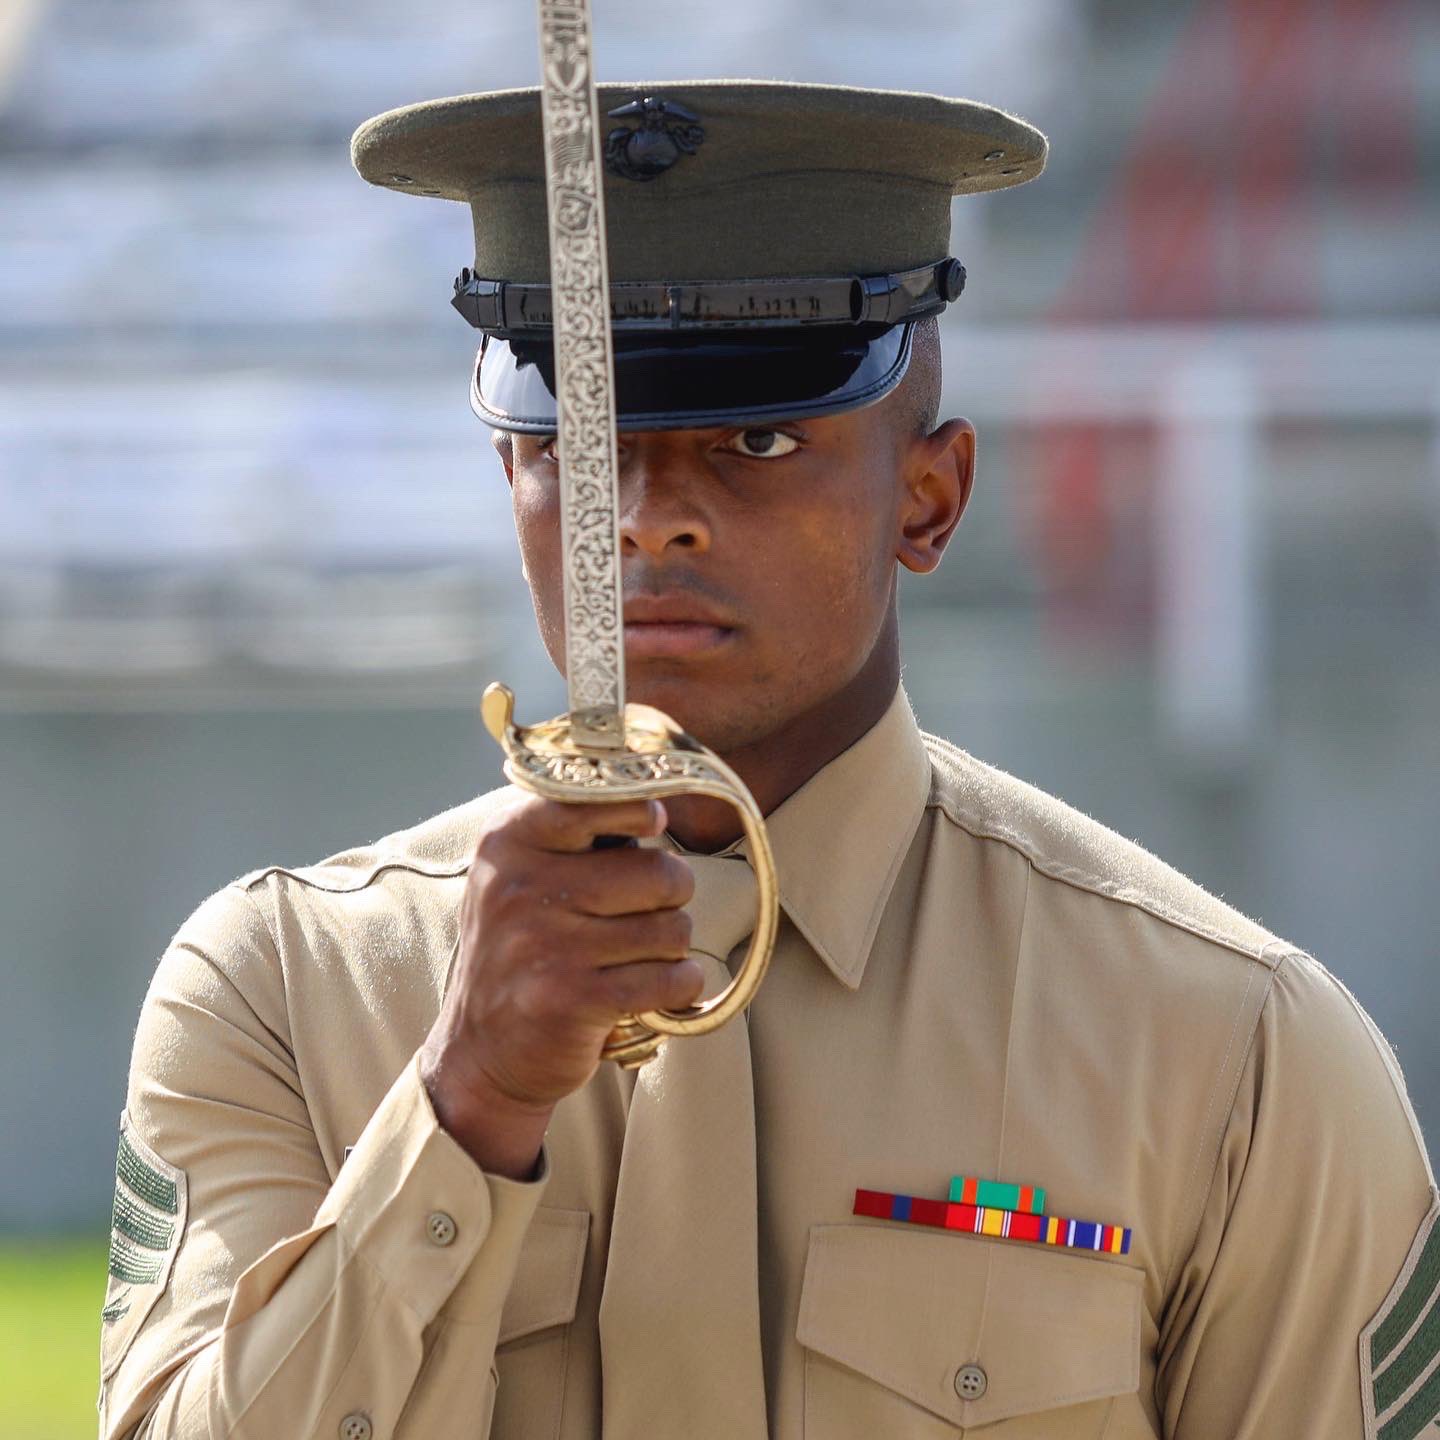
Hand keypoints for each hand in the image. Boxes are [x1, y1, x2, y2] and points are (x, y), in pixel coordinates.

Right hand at [420, 792, 700, 1177]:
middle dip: (672, 894)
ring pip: (672, 929)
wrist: (480, 1053)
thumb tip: (655, 802)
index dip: (639, 810)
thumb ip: (573, 836)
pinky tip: (658, 989)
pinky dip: (680, 985)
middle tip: (650, 911)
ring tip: (639, 956)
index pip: (591, 800)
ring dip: (672, 947)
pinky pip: (671, 979)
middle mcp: (522, 889)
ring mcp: (546, 946)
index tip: (652, 821)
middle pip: (659, 872)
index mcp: (507, 844)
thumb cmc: (519, 950)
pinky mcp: (573, 999)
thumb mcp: (518, 878)